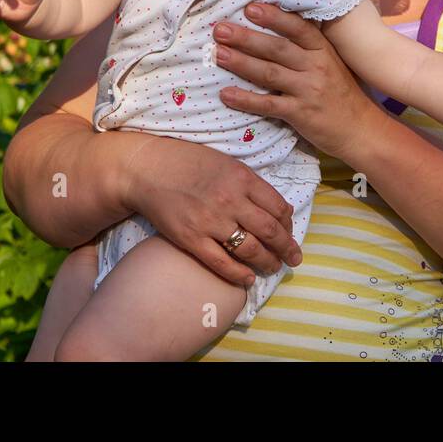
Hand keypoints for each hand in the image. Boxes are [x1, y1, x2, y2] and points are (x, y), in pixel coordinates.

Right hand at [121, 133, 303, 286]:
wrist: (148, 170)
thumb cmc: (189, 162)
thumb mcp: (227, 163)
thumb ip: (251, 184)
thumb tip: (277, 209)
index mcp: (243, 178)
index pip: (279, 207)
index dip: (289, 225)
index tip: (290, 234)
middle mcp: (231, 201)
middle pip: (270, 231)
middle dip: (286, 249)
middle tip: (293, 259)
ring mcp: (211, 222)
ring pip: (250, 250)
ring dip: (267, 262)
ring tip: (273, 267)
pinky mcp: (191, 239)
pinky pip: (221, 263)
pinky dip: (238, 274)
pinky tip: (247, 279)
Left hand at [210, 1, 380, 160]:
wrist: (360, 129)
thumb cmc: (341, 93)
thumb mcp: (331, 62)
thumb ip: (307, 46)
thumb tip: (277, 24)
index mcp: (323, 51)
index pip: (298, 28)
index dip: (274, 17)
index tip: (250, 8)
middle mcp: (316, 67)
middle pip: (278, 48)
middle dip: (247, 37)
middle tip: (220, 29)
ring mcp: (308, 91)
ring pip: (270, 73)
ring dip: (241, 63)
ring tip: (218, 54)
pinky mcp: (300, 114)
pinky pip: (269, 105)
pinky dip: (246, 99)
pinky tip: (226, 94)